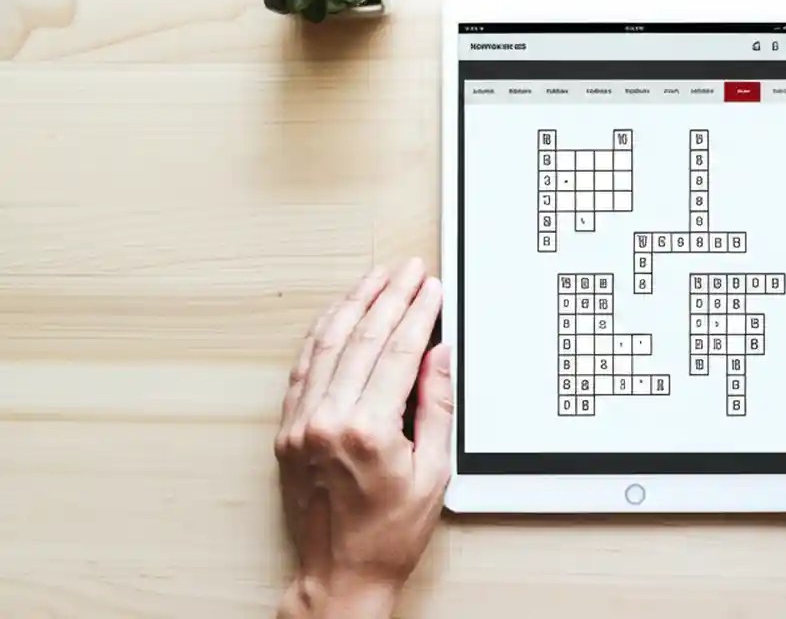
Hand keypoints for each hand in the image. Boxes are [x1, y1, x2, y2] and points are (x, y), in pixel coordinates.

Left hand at [273, 258, 452, 618]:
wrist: (339, 574)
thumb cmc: (387, 535)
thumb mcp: (432, 473)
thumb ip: (436, 407)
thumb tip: (438, 357)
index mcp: (367, 431)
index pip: (396, 352)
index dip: (417, 313)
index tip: (431, 289)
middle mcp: (327, 421)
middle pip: (361, 339)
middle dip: (389, 297)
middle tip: (409, 271)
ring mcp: (301, 424)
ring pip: (326, 345)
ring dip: (353, 305)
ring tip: (375, 279)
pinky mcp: (288, 431)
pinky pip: (302, 369)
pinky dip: (321, 335)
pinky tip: (337, 316)